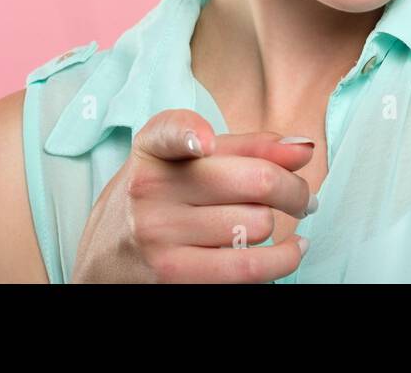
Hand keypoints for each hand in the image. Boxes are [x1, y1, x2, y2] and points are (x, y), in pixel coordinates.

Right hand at [70, 109, 316, 282]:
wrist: (107, 258)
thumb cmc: (162, 198)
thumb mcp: (188, 159)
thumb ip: (247, 147)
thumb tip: (303, 148)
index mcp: (153, 149)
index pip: (170, 133)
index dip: (189, 135)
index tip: (204, 142)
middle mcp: (150, 190)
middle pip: (255, 181)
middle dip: (294, 189)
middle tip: (302, 196)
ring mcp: (158, 236)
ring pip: (259, 224)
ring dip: (282, 225)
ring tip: (281, 222)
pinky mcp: (173, 277)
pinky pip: (249, 269)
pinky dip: (283, 259)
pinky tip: (290, 250)